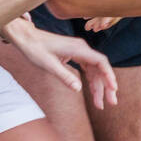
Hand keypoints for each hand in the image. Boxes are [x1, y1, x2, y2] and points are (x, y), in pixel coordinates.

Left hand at [1, 18, 118, 107]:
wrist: (27, 38)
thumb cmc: (35, 49)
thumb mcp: (48, 65)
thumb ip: (64, 76)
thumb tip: (78, 89)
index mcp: (79, 49)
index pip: (101, 62)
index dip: (109, 75)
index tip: (113, 88)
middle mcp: (82, 49)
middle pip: (100, 68)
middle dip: (106, 86)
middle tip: (111, 102)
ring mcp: (80, 51)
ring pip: (95, 70)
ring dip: (98, 86)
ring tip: (100, 103)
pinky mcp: (75, 54)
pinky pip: (88, 68)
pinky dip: (91, 80)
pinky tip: (92, 91)